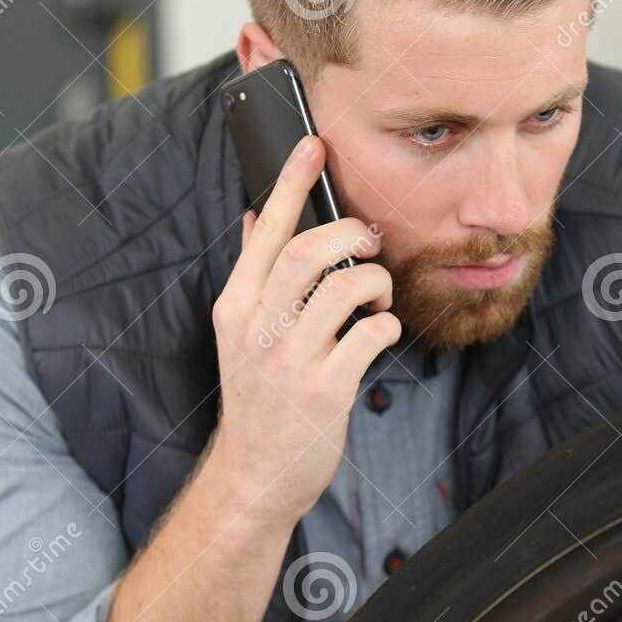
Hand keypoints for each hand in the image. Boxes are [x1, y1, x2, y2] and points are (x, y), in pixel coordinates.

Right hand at [208, 135, 400, 522]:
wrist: (254, 476)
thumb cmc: (257, 401)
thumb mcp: (241, 335)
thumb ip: (253, 277)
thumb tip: (252, 217)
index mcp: (235, 307)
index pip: (263, 232)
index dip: (290, 184)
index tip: (313, 145)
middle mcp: (257, 328)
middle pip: (308, 250)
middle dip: (351, 235)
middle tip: (370, 243)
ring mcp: (290, 359)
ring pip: (345, 287)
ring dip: (375, 282)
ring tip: (378, 295)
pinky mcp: (324, 388)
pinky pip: (371, 334)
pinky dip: (387, 325)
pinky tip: (381, 333)